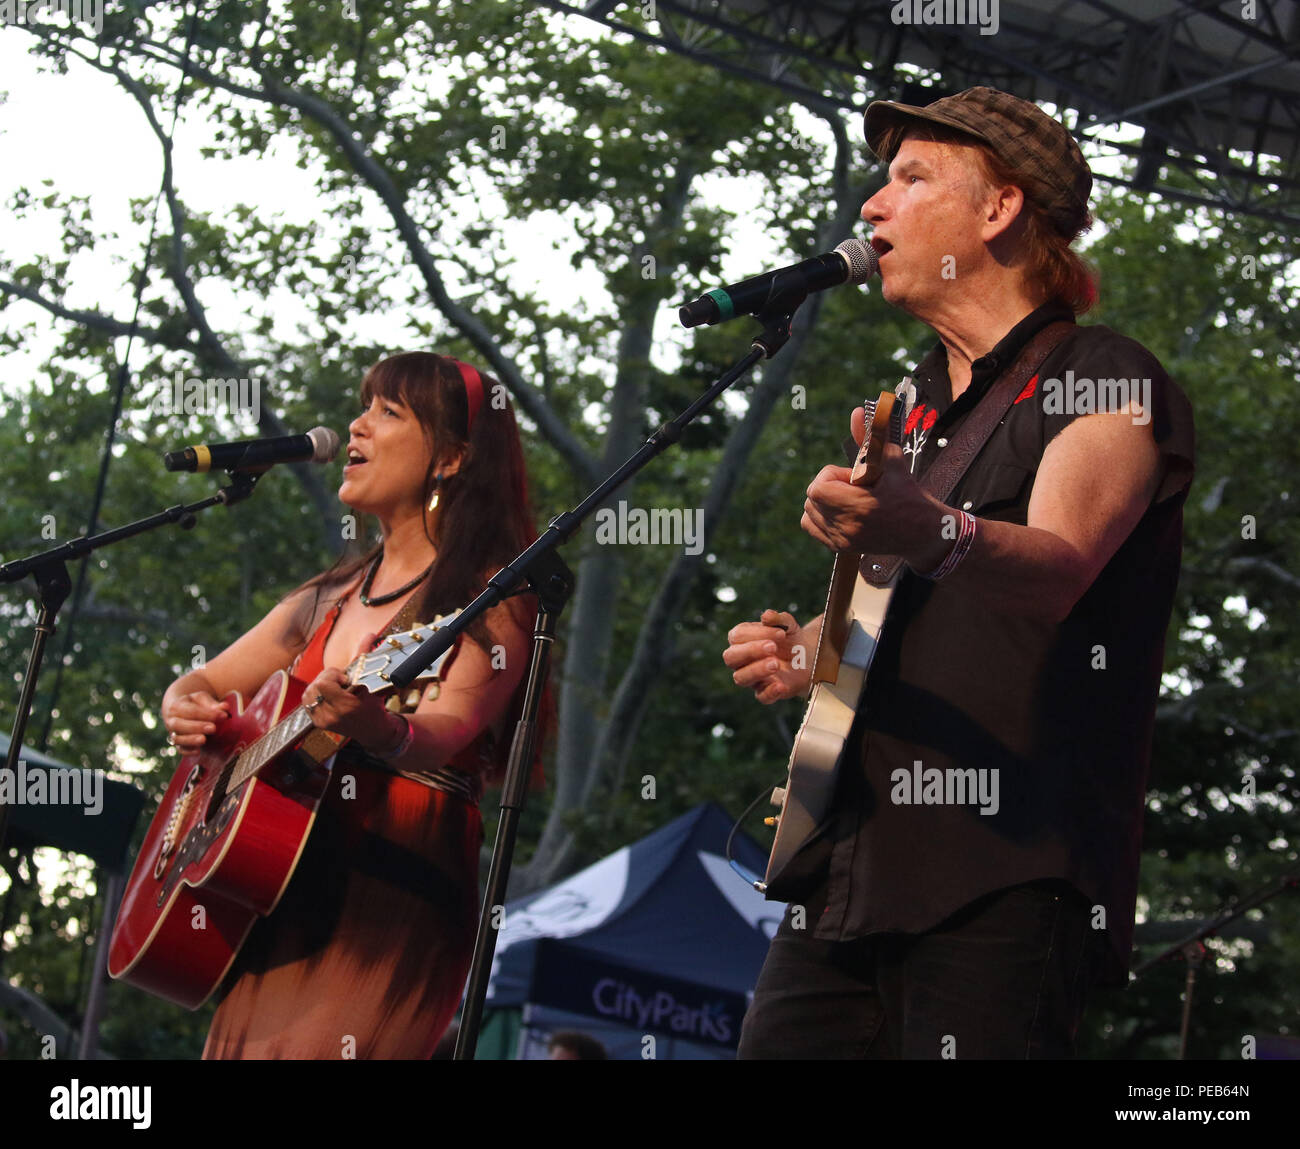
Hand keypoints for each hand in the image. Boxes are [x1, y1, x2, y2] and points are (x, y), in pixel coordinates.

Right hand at [163, 690, 229, 753]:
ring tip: (204, 740)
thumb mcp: (202, 699)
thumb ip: (213, 704)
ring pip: (177, 739)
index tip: (224, 716)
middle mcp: (172, 721)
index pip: (192, 711)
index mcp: (177, 706)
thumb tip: (225, 707)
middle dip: (196, 727)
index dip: (208, 714)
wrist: (180, 710)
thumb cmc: (194, 703)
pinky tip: (198, 752)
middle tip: (213, 728)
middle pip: (179, 725)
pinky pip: (180, 750)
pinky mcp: (178, 745)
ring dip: (191, 740)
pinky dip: (188, 751)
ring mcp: (173, 734)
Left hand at [300, 634, 404, 751]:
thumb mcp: (372, 682)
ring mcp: (323, 721)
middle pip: (313, 687)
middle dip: (326, 679)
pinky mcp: (318, 722)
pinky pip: (307, 702)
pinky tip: (327, 695)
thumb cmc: (374, 705)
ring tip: (333, 688)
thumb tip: (370, 635)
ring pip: (307, 694)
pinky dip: (315, 695)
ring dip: (319, 687)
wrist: (374, 730)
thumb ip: (365, 656)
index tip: (345, 678)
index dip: (332, 676)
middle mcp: (332, 715)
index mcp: (346, 706)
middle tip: (339, 682)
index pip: (323, 685)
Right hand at [723, 610, 811, 704]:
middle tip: (773, 647)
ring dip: (756, 670)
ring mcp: (752, 677)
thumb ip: (778, 619)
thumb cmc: (791, 639)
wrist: (809, 656)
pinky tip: (781, 685)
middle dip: (750, 651)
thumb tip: (766, 616)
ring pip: (740, 678)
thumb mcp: (789, 625)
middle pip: (730, 657)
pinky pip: (761, 697)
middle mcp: (742, 660)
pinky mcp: (766, 692)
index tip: (781, 633)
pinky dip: (770, 692)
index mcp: (742, 640)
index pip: (738, 636)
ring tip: (776, 664)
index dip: (756, 633)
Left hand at [801, 409, 946, 564]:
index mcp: (860, 507)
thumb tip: (857, 411)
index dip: (830, 475)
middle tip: (853, 486)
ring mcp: (843, 541)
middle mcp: (848, 527)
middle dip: (828, 486)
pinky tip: (841, 511)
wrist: (923, 532)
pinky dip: (819, 516)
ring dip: (823, 501)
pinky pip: (812, 527)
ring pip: (809, 513)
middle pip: (812, 499)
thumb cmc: (910, 496)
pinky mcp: (841, 548)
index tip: (852, 476)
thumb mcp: (893, 463)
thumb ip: (872, 437)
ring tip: (849, 499)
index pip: (818, 488)